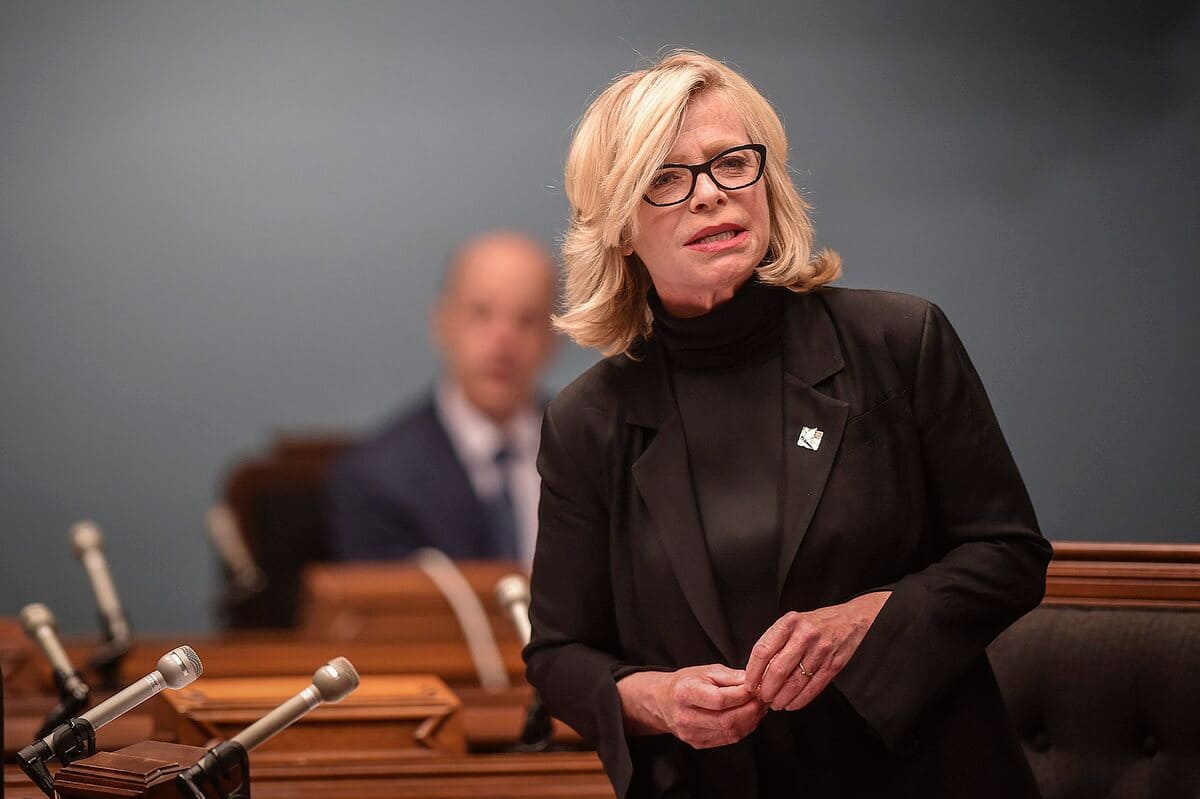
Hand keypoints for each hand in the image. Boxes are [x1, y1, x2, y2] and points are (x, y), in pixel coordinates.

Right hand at [616, 664, 766, 748]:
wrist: (663, 701)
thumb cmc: (686, 682)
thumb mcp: (706, 671)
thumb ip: (731, 677)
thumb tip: (755, 682)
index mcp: (685, 693)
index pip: (720, 699)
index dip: (743, 695)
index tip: (757, 687)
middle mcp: (685, 716)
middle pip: (727, 720)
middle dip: (752, 710)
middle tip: (763, 699)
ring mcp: (691, 734)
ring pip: (731, 732)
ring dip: (751, 720)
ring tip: (758, 707)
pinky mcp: (698, 743)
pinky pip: (728, 739)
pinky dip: (744, 728)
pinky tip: (748, 717)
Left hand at [745, 591, 890, 711]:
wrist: (849, 620)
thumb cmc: (815, 623)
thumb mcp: (792, 623)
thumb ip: (775, 642)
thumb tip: (758, 672)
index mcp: (789, 623)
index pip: (763, 650)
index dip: (753, 671)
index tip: (749, 684)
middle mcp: (804, 635)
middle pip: (778, 670)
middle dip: (767, 689)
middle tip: (763, 698)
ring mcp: (820, 650)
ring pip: (795, 682)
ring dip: (782, 698)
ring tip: (776, 704)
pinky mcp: (833, 664)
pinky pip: (813, 687)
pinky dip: (800, 700)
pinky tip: (792, 704)